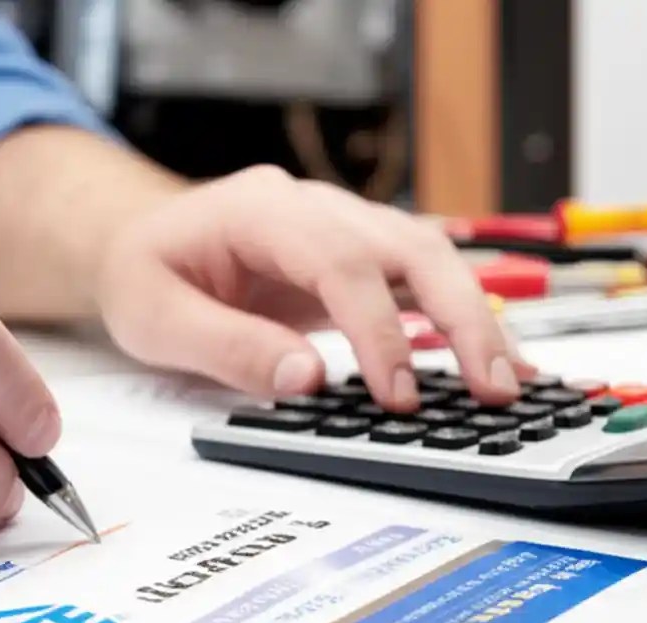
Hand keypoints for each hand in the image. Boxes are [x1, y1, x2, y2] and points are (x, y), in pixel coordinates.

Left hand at [96, 165, 534, 411]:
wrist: (140, 239)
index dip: (376, 328)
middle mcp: (312, 206)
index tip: (397, 393)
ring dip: (473, 314)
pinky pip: (418, 274)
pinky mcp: (353, 253)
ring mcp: (339, 223)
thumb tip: (305, 381)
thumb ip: (226, 347)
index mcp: (258, 210)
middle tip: (493, 387)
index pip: (338, 261)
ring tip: (506, 380)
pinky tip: (487, 357)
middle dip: (460, 314)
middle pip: (408, 244)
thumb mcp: (154, 319)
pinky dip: (457, 312)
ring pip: (428, 252)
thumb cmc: (143, 273)